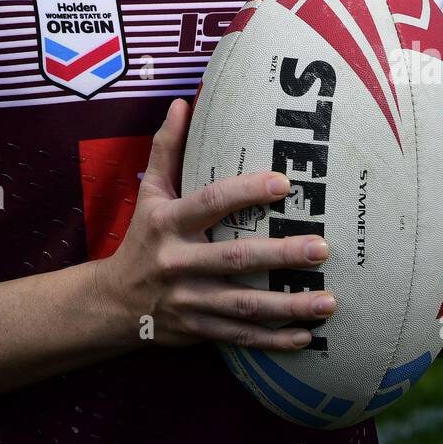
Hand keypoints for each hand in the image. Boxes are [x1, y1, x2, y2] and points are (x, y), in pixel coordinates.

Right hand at [97, 98, 335, 349]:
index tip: (285, 183)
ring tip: (327, 300)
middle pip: (235, 258)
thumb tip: (181, 103)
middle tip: (321, 247)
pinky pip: (241, 336)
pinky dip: (274, 340)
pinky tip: (306, 336)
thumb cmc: (142, 238)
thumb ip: (166, 148)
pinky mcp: (198, 330)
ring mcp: (189, 300)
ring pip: (244, 304)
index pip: (211, 203)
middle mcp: (177, 262)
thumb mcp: (149, 192)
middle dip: (281, 255)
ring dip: (288, 305)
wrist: (114, 302)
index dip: (246, 192)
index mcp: (168, 222)